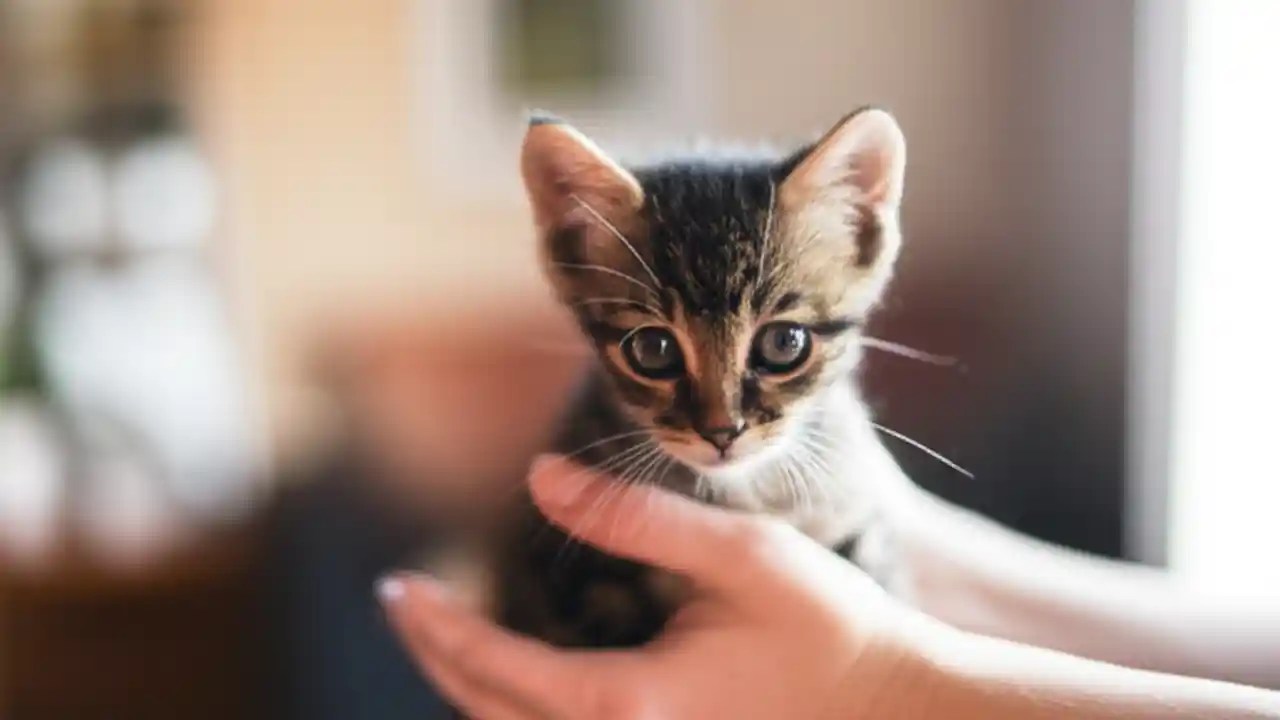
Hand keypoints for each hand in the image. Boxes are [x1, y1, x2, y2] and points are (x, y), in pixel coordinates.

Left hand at [379, 455, 938, 718]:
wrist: (896, 712)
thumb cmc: (828, 629)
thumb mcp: (738, 555)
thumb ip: (633, 518)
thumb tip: (539, 479)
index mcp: (627, 701)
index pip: (495, 665)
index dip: (436, 626)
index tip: (396, 589)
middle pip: (489, 714)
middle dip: (437, 658)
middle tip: (405, 603)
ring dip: (473, 692)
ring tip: (446, 638)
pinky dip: (521, 713)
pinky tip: (518, 679)